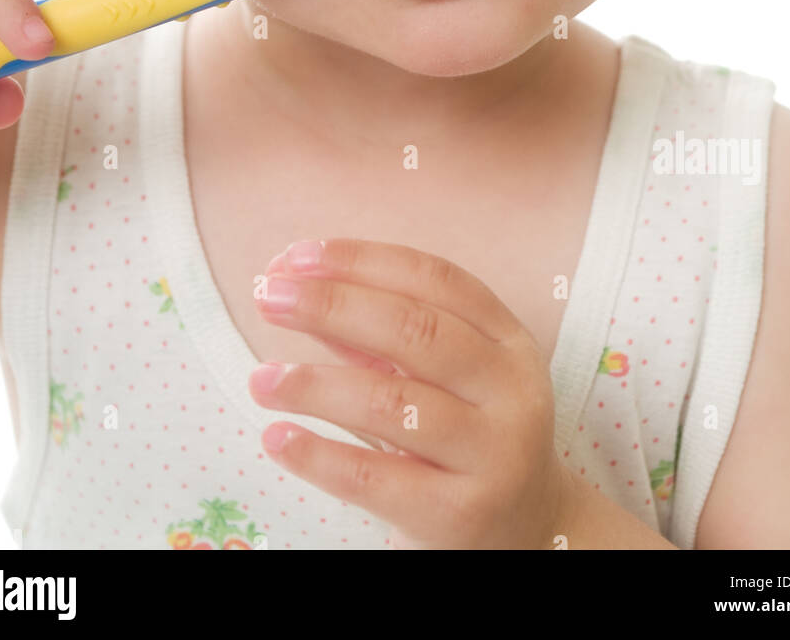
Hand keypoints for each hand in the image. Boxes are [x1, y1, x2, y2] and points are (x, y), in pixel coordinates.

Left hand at [248, 237, 572, 548]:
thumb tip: (298, 291)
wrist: (528, 534)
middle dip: (332, 305)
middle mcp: (510, 391)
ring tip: (261, 380)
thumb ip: (377, 340)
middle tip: (270, 296)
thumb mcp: (439, 379)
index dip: (362, 260)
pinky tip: (278, 437)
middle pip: (415, 331)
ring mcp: (491, 455)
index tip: (297, 256)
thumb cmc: (466, 439)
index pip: (435, 279)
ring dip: (314, 384)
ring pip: (391, 402)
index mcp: (508, 342)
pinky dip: (317, 455)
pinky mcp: (458, 515)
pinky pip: (374, 479)